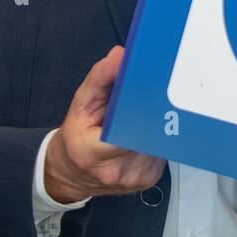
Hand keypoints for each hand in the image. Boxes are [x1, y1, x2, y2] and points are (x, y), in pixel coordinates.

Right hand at [43, 45, 165, 203]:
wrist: (73, 172)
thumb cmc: (77, 137)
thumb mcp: (80, 103)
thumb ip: (101, 77)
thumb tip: (120, 56)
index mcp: (92, 153)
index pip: (127, 131)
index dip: (142, 111)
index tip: (150, 94)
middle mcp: (116, 170)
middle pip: (149, 134)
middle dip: (152, 114)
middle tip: (149, 102)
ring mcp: (135, 177)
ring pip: (160, 143)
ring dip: (155, 127)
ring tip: (142, 120)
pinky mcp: (149, 180)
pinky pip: (163, 153)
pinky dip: (157, 140)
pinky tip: (145, 135)